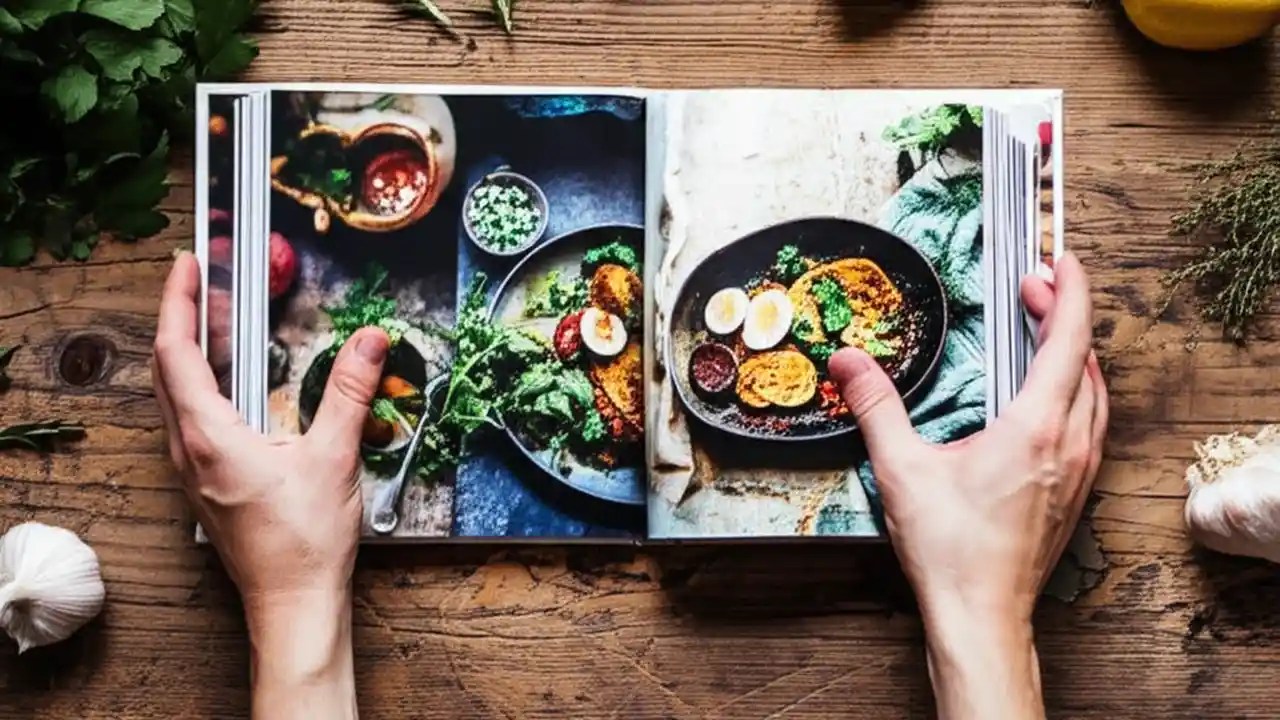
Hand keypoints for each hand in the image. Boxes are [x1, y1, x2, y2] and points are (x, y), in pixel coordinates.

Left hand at [152, 253, 382, 719]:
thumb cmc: (306, 540)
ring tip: (208, 321)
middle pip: (166, 369)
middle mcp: (188, 452)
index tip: (185, 266)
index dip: (177, 303)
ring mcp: (192, 471)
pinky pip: (188, 421)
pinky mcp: (205, 484)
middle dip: (178, 318)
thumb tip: (371, 341)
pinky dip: (198, 386)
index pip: (176, 353)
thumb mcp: (335, 456)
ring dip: (185, 352)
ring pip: (173, 397)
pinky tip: (226, 384)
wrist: (293, 601)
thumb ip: (350, 392)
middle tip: (198, 281)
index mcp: (210, 437)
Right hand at [829, 252, 1106, 718]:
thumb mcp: (901, 469)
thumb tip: (846, 362)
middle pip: (1085, 359)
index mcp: (1035, 428)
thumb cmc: (949, 550)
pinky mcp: (1076, 493)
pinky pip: (1092, 424)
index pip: (1069, 340)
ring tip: (1043, 334)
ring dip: (1074, 354)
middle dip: (1064, 315)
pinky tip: (1048, 397)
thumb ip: (875, 407)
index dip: (1071, 292)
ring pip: (1095, 393)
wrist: (980, 615)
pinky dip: (1076, 391)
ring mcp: (1079, 471)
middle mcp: (1070, 444)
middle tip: (1033, 291)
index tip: (1061, 262)